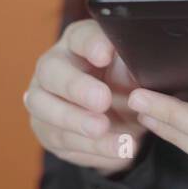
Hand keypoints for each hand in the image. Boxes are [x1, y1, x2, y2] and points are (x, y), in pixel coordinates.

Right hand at [25, 19, 147, 175]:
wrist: (120, 118)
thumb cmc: (124, 83)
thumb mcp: (135, 70)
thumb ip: (135, 63)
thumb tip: (144, 62)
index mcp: (77, 44)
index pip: (79, 37)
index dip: (91, 44)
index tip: (105, 55)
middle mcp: (53, 69)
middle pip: (51, 72)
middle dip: (76, 87)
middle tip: (102, 101)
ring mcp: (43, 101)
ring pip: (48, 111)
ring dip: (80, 124)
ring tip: (111, 134)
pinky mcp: (47, 131)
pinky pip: (62, 142)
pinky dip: (91, 149)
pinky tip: (117, 151)